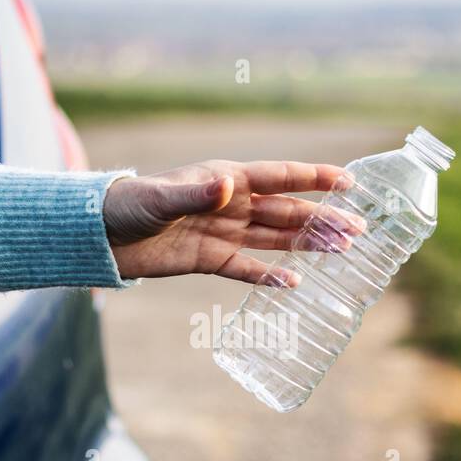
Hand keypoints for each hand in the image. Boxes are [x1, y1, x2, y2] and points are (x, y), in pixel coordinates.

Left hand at [102, 160, 361, 284]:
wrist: (100, 235)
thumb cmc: (128, 204)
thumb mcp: (161, 198)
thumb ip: (195, 193)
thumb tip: (226, 187)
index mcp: (225, 179)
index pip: (281, 176)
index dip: (316, 178)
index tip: (350, 182)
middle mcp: (230, 204)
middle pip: (287, 211)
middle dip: (323, 218)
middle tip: (359, 229)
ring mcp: (222, 232)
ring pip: (275, 238)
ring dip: (307, 243)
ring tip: (342, 250)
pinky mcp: (209, 259)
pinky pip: (247, 268)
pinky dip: (269, 276)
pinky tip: (295, 284)